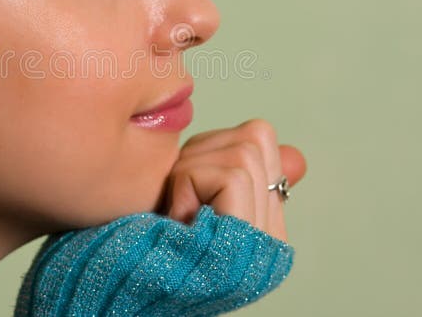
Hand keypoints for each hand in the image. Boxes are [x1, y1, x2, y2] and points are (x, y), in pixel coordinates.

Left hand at [157, 119, 306, 242]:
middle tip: (178, 195)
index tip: (186, 185)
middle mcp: (272, 237)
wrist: (125, 284)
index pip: (260, 142)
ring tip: (177, 209)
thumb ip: (242, 175)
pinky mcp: (249, 237)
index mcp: (264, 225)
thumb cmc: (149, 242)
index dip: (212, 147)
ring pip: (244, 152)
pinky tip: (178, 217)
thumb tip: (296, 158)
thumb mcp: (195, 198)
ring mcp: (264, 240)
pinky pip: (232, 176)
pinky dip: (192, 184)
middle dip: (203, 152)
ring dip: (192, 170)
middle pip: (256, 137)